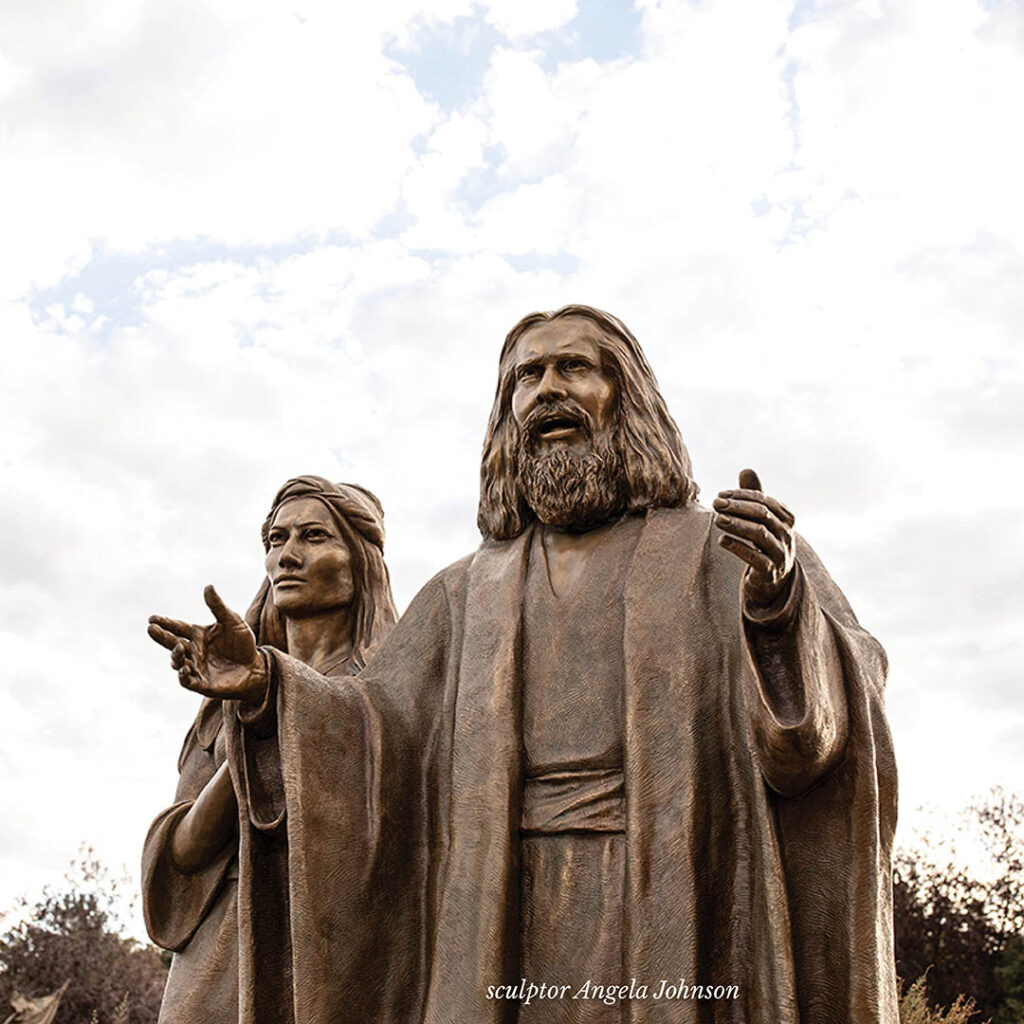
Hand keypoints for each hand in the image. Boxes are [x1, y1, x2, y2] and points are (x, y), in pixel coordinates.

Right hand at [148, 585, 266, 701]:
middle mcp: (193, 650)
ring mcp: (196, 667)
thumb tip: (208, 586)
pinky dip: (183, 676)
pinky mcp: (202, 683)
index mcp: (198, 634)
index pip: (178, 627)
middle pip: (172, 643)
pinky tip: (183, 668)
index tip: (152, 618)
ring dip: (175, 656)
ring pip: (177, 662)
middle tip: (151, 629)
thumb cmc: (243, 643)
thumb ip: (218, 606)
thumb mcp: (233, 621)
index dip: (165, 622)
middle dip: (161, 636)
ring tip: (179, 648)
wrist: (257, 667)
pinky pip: (187, 681)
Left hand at [713, 469, 795, 606]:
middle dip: (738, 507)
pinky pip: (755, 559)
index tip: (721, 494)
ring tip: (718, 519)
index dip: (742, 495)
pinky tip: (722, 540)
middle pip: (763, 515)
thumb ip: (755, 496)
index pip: (765, 501)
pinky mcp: (770, 572)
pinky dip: (738, 548)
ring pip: (760, 535)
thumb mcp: (762, 519)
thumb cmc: (764, 542)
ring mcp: (780, 554)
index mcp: (787, 518)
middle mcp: (787, 535)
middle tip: (716, 504)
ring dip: (737, 525)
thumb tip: (746, 470)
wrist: (772, 579)